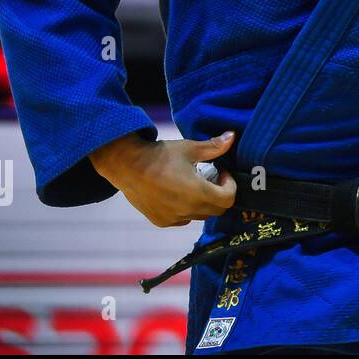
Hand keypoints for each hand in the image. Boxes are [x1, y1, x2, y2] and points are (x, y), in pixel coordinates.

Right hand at [89, 130, 236, 227]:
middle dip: (219, 194)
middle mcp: (186, 210)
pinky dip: (187, 209)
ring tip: (193, 184)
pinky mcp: (161, 221)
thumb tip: (232, 137)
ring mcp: (173, 218)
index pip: (228, 199)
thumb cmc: (159, 155)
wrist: (126, 165)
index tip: (222, 173)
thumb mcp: (189, 148)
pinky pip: (183, 220)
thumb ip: (214, 147)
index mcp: (197, 192)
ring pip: (200, 215)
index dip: (230, 186)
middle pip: (217, 210)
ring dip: (203, 203)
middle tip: (211, 177)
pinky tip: (178, 193)